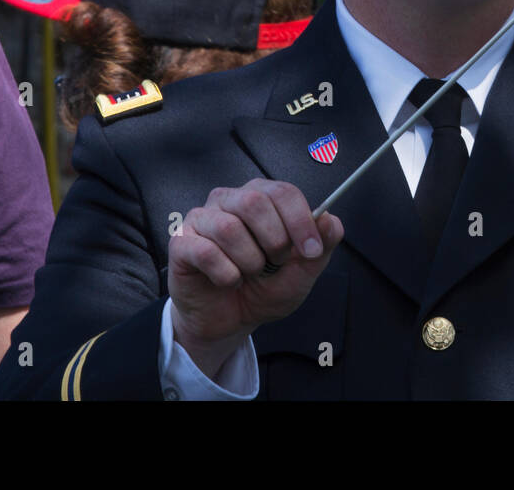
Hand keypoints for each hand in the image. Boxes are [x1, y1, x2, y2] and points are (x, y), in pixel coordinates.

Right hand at [168, 179, 342, 375]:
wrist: (230, 321)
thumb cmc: (264, 289)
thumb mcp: (301, 273)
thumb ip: (320, 247)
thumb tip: (331, 220)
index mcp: (261, 198)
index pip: (283, 192)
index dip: (301, 221)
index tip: (311, 250)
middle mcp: (229, 200)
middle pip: (255, 201)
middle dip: (274, 240)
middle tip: (275, 263)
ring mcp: (202, 219)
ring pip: (229, 228)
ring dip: (249, 261)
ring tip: (249, 273)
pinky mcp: (182, 243)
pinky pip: (207, 252)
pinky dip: (226, 274)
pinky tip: (228, 281)